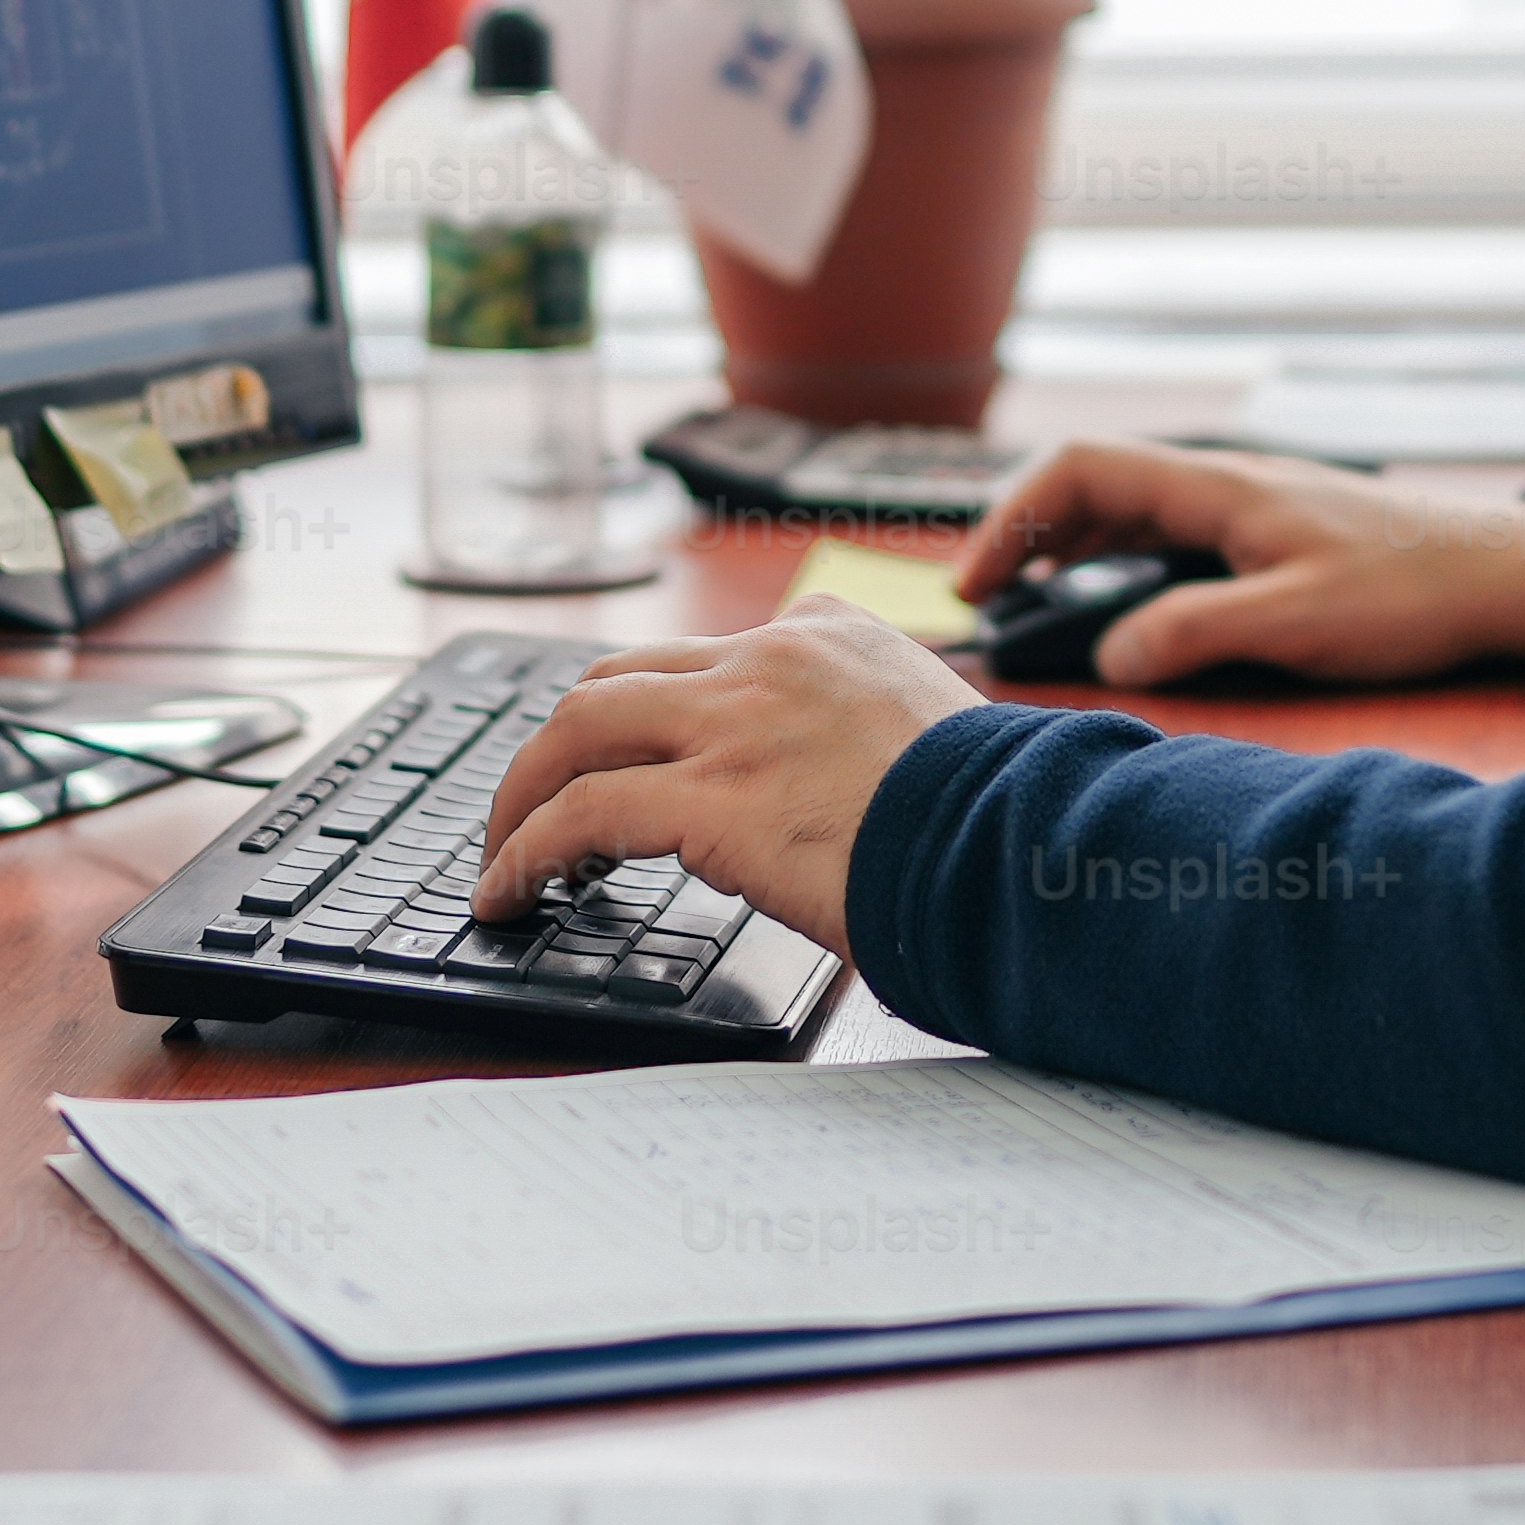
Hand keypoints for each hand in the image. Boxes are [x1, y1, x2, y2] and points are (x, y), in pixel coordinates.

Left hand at [466, 596, 977, 946]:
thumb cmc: (997, 818)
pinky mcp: (711, 796)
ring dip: (521, 793)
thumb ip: (860, 741)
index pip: (700, 653)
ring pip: (576, 729)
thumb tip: (811, 805)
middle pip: (615, 678)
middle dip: (560, 743)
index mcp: (828, 635)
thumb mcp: (930, 739)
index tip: (619, 757)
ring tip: (501, 853)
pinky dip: (526, 851)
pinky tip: (511, 890)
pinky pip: (580, 813)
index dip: (641, 711)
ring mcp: (735, 720)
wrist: (1022, 845)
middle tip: (533, 803)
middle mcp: (772, 658)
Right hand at [948, 435, 1524, 689]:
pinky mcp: (1266, 537)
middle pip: (1092, 486)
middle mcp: (1223, 484)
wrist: (1503, 575)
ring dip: (1069, 553)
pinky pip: (1167, 539)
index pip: (1082, 469)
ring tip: (1031, 613)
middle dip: (1024, 537)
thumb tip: (1109, 656)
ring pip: (1128, 513)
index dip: (1012, 518)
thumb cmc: (1412, 592)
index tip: (974, 584)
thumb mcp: (1297, 622)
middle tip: (985, 607)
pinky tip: (1117, 615)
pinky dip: (1119, 568)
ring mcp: (1244, 507)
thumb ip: (1195, 633)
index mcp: (1219, 486)